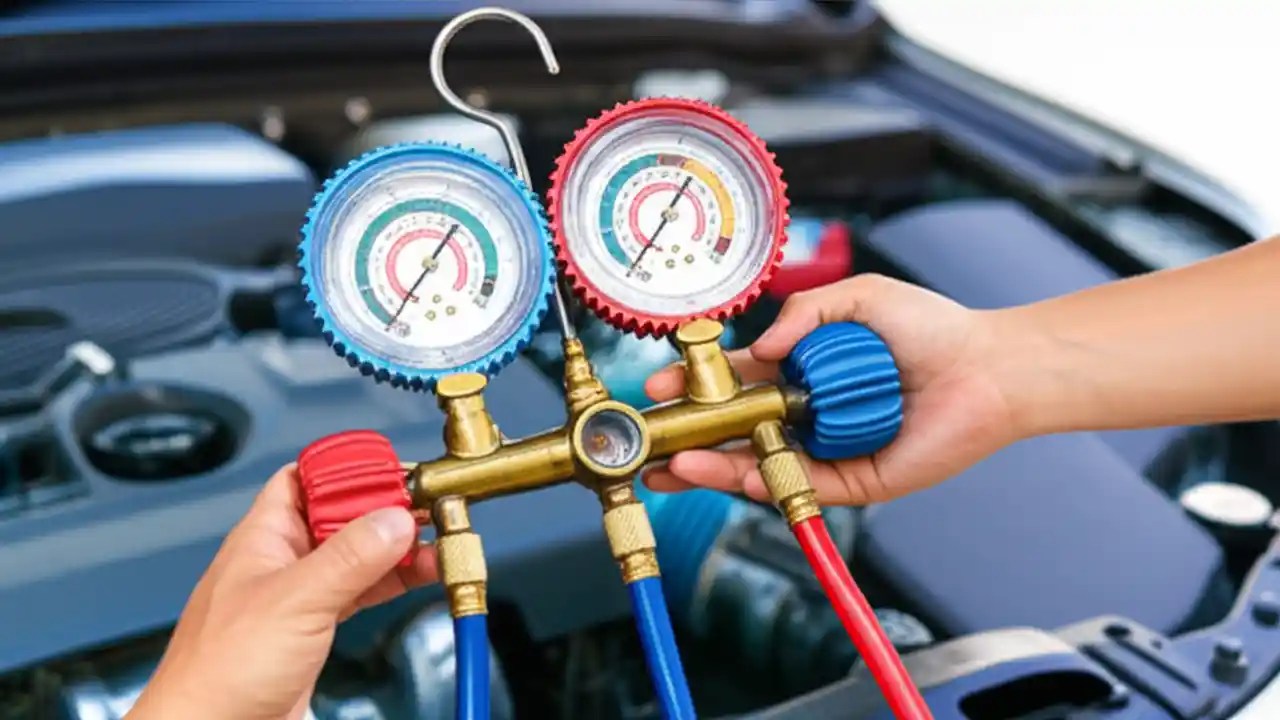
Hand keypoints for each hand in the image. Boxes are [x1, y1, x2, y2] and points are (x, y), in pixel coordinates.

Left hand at [129, 465, 438, 719]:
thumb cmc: (217, 673)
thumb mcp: (295, 601)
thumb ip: (349, 558)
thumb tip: (394, 519)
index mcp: (263, 537)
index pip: (308, 477)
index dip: (349, 468)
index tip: (393, 471)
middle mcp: (282, 561)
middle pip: (342, 514)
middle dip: (385, 508)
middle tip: (426, 507)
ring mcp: (300, 595)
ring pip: (358, 554)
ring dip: (397, 546)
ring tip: (437, 540)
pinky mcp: (315, 628)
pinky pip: (362, 590)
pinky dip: (393, 581)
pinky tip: (419, 574)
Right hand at [644, 274, 1022, 503]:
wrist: (986, 367)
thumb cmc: (930, 328)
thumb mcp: (857, 298)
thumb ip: (802, 316)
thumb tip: (753, 349)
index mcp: (801, 372)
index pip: (734, 384)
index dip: (695, 385)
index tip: (660, 382)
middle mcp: (806, 415)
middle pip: (733, 432)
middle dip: (687, 438)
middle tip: (647, 439)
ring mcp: (825, 450)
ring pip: (754, 466)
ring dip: (709, 468)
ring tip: (669, 464)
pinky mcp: (851, 482)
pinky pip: (796, 486)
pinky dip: (758, 482)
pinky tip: (725, 472)